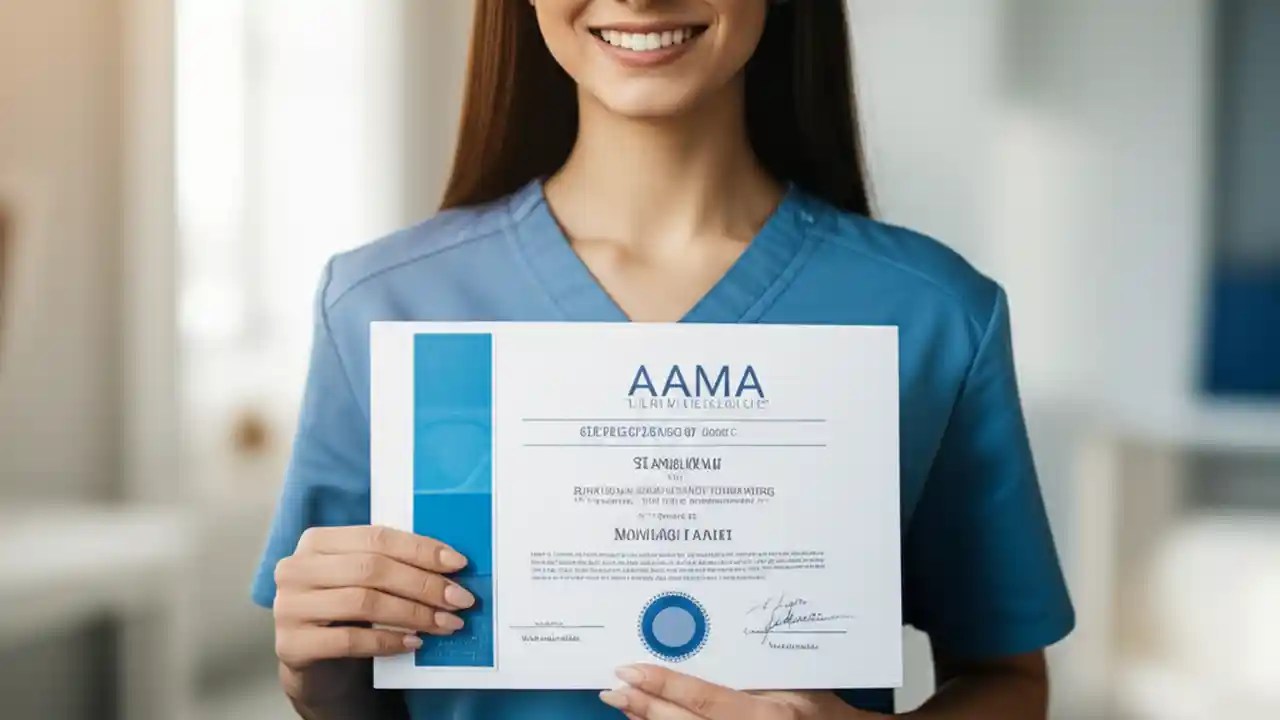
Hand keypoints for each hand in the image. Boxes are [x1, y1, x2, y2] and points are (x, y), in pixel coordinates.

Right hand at [272, 525, 474, 670]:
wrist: (314, 664)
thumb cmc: (345, 612)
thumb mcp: (362, 580)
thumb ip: (392, 565)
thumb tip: (451, 565)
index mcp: (317, 541)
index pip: (377, 537)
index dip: (421, 549)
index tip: (459, 564)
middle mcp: (296, 568)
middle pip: (371, 569)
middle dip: (423, 584)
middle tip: (460, 599)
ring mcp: (288, 607)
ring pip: (363, 602)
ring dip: (413, 613)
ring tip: (445, 623)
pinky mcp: (291, 644)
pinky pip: (349, 640)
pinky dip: (387, 641)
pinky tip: (413, 643)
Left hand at [599, 664, 884, 719]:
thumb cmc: (823, 711)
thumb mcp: (793, 683)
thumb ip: (750, 672)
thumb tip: (697, 651)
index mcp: (770, 714)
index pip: (705, 700)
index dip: (663, 686)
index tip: (630, 671)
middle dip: (644, 708)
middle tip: (613, 689)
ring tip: (625, 704)